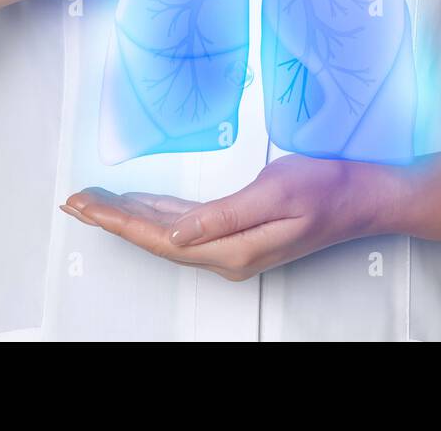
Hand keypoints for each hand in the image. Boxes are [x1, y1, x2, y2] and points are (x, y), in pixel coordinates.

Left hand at [61, 154, 406, 281]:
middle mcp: (227, 255)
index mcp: (231, 250)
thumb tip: (174, 235)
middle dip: (113, 221)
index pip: (159, 239)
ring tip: (95, 203)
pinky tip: (141, 206)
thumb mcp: (277, 191)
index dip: (118, 223)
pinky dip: (157, 215)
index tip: (83, 206)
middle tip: (73, 201)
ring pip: (168, 234)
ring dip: (131, 218)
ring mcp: (235, 247)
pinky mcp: (242, 232)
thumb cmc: (328, 184)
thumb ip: (224, 216)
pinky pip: (187, 227)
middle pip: (156, 240)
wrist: (367, 196)